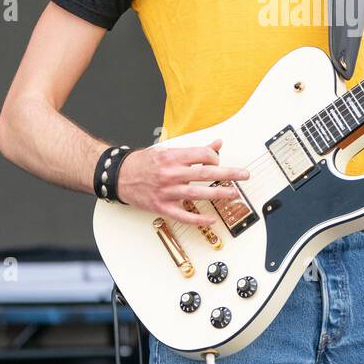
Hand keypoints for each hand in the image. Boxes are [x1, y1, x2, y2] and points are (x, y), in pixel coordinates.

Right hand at [114, 138, 249, 226]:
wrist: (118, 175)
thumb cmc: (143, 162)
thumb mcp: (168, 150)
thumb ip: (195, 150)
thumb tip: (218, 144)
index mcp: (172, 157)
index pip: (202, 155)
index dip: (215, 158)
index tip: (219, 163)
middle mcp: (171, 173)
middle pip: (205, 173)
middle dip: (228, 174)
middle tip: (244, 175)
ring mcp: (166, 191)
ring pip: (197, 193)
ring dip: (219, 194)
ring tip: (234, 194)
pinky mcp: (161, 206)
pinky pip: (183, 215)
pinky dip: (199, 218)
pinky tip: (211, 219)